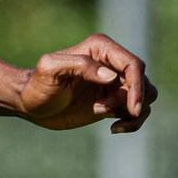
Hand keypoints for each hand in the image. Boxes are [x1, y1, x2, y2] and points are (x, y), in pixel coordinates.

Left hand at [16, 33, 156, 133]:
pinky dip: (132, 122)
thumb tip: (111, 76)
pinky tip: (113, 129)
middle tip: (102, 110)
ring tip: (105, 117)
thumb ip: (80, 66)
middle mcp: (110, 62)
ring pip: (146, 96)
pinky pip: (137, 111)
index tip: (132, 110)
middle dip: (131, 100)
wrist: (31, 104)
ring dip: (133, 113)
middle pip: (143, 81)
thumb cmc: (37, 84)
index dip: (138, 87)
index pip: (133, 65)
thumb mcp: (51, 70)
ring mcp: (114, 82)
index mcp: (100, 48)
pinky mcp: (113, 100)